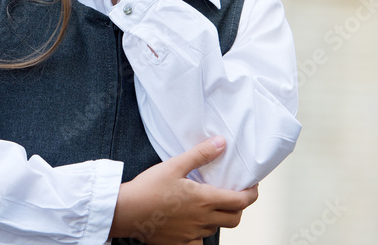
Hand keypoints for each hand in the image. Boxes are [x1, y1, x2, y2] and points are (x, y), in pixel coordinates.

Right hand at [109, 138, 258, 244]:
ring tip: (208, 205)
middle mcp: (202, 219)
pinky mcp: (180, 243)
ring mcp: (192, 233)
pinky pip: (199, 242)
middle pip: (235, 219)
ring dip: (218, 218)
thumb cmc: (148, 188)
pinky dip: (201, 233)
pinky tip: (193, 224)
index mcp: (204, 199)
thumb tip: (221, 143)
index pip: (241, 201)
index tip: (252, 186)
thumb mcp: (174, 165)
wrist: (126, 212)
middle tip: (233, 195)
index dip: (251, 194)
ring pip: (216, 229)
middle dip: (238, 207)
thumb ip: (200, 154)